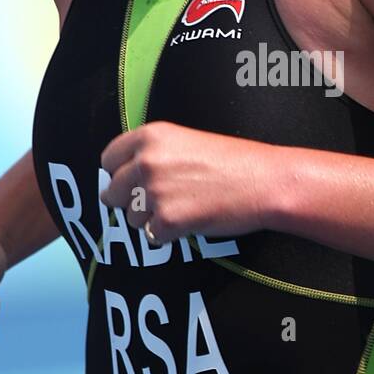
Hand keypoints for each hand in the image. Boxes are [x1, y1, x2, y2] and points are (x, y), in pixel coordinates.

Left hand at [100, 121, 277, 242]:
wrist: (265, 181)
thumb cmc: (234, 162)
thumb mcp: (187, 141)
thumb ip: (154, 154)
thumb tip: (127, 178)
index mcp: (151, 136)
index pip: (108, 160)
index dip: (118, 175)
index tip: (128, 183)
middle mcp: (146, 161)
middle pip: (114, 193)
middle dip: (132, 202)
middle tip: (160, 202)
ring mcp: (155, 192)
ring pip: (132, 218)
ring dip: (152, 220)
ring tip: (185, 208)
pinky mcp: (167, 220)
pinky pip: (152, 237)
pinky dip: (169, 235)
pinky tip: (192, 221)